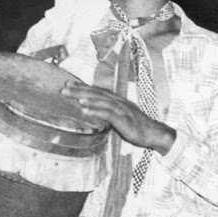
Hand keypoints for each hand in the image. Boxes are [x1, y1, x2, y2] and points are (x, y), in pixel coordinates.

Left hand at [61, 79, 175, 151]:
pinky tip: (84, 110)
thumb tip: (96, 113)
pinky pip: (107, 114)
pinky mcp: (123, 119)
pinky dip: (95, 111)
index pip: (97, 91)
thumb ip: (109, 113)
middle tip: (63, 88)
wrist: (154, 133)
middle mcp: (118, 102)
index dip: (83, 87)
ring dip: (85, 98)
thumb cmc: (138, 127)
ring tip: (72, 97)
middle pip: (96, 94)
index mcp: (117, 101)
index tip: (69, 83)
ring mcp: (121, 110)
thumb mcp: (121, 117)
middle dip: (79, 90)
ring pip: (100, 101)